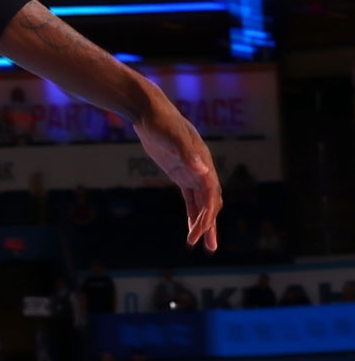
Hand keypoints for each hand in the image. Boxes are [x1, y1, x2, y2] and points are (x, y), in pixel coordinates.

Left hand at [134, 87, 221, 251]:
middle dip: (210, 226)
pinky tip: (192, 229)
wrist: (151, 113)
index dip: (208, 213)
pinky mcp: (181, 176)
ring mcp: (192, 174)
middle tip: (209, 248)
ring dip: (203, 225)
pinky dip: (192, 215)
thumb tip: (204, 172)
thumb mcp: (173, 138)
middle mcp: (202, 170)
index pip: (210, 194)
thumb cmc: (162, 123)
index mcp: (204, 162)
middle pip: (211, 203)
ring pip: (202, 205)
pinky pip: (190, 200)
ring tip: (202, 246)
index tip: (202, 231)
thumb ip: (188, 155)